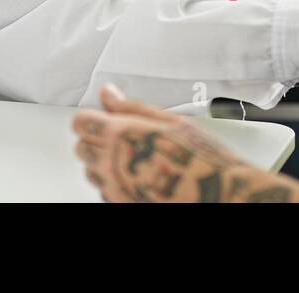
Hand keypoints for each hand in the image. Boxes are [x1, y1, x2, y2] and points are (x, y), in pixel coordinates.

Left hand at [72, 85, 262, 202]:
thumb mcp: (169, 120)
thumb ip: (131, 107)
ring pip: (90, 171)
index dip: (92, 117)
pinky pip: (105, 191)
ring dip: (102, 162)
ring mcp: (115, 188)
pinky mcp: (121, 205)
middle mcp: (111, 164)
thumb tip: (109, 94)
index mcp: (119, 135)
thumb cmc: (200, 158)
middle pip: (81, 147)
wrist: (217, 194)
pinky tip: (139, 175)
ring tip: (136, 157)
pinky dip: (114, 182)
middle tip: (122, 136)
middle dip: (95, 139)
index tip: (105, 117)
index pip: (80, 122)